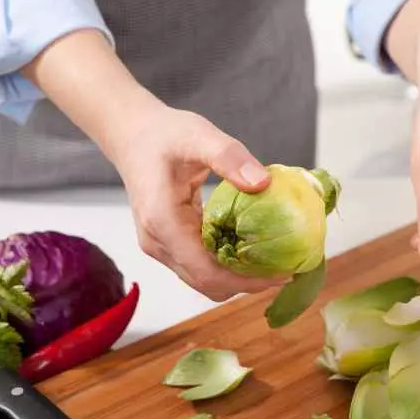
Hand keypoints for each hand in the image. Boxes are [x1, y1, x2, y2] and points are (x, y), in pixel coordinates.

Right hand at [21, 30, 281, 300]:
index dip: (247, 281)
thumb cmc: (163, 134)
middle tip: (287, 269)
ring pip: (204, 279)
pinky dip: (228, 264)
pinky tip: (253, 249)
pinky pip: (201, 265)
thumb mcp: (199, 135)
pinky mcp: (168, 244)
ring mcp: (161, 247)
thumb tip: (263, 183)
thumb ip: (229, 157)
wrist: (132, 135)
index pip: (208, 272)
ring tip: (275, 262)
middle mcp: (159, 243)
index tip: (283, 273)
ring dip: (239, 277)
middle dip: (249, 283)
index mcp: (164, 223)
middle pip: (208, 284)